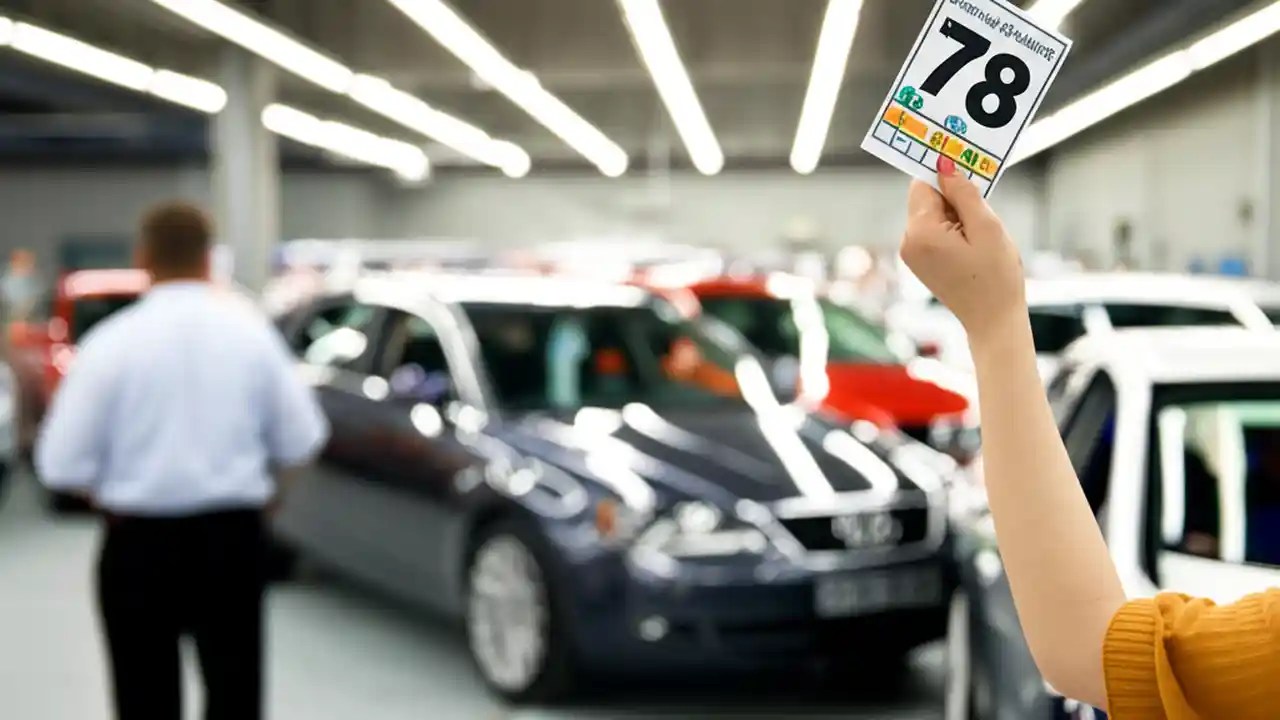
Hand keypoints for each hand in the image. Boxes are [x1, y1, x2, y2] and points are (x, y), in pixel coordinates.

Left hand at [901, 157, 1026, 343]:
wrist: (993, 320)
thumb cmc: (996, 277)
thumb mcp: (987, 228)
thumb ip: (964, 193)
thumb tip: (944, 164)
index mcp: (920, 233)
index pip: (924, 185)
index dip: (947, 176)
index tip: (969, 174)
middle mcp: (908, 242)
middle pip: (927, 199)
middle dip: (955, 199)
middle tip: (982, 215)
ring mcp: (912, 254)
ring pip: (933, 214)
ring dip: (957, 215)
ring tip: (979, 237)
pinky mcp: (921, 262)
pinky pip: (934, 231)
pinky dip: (954, 230)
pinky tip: (972, 246)